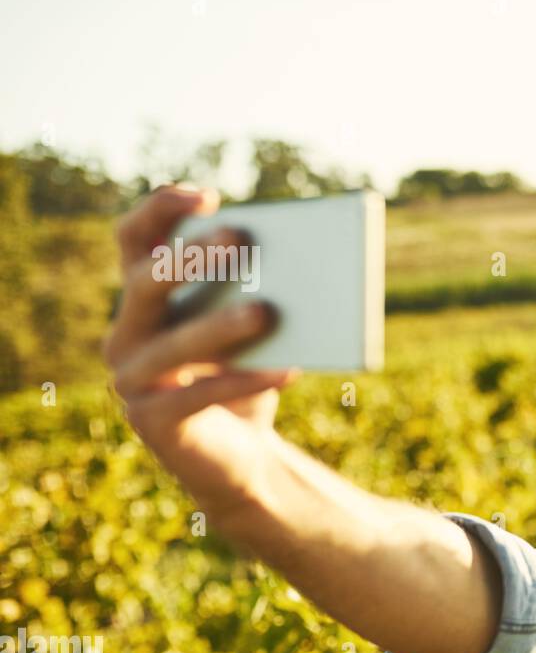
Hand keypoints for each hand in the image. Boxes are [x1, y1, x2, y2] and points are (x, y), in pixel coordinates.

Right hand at [102, 185, 299, 522]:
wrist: (241, 456)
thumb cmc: (246, 379)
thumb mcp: (253, 335)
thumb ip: (256, 297)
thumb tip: (294, 271)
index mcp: (143, 298)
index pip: (134, 239)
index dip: (161, 210)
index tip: (208, 196)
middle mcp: (123, 333)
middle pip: (145, 282)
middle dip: (191, 258)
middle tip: (239, 240)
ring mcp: (130, 379)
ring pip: (173, 343)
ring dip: (220, 324)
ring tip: (266, 310)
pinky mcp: (149, 422)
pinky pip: (198, 396)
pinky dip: (245, 380)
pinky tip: (288, 370)